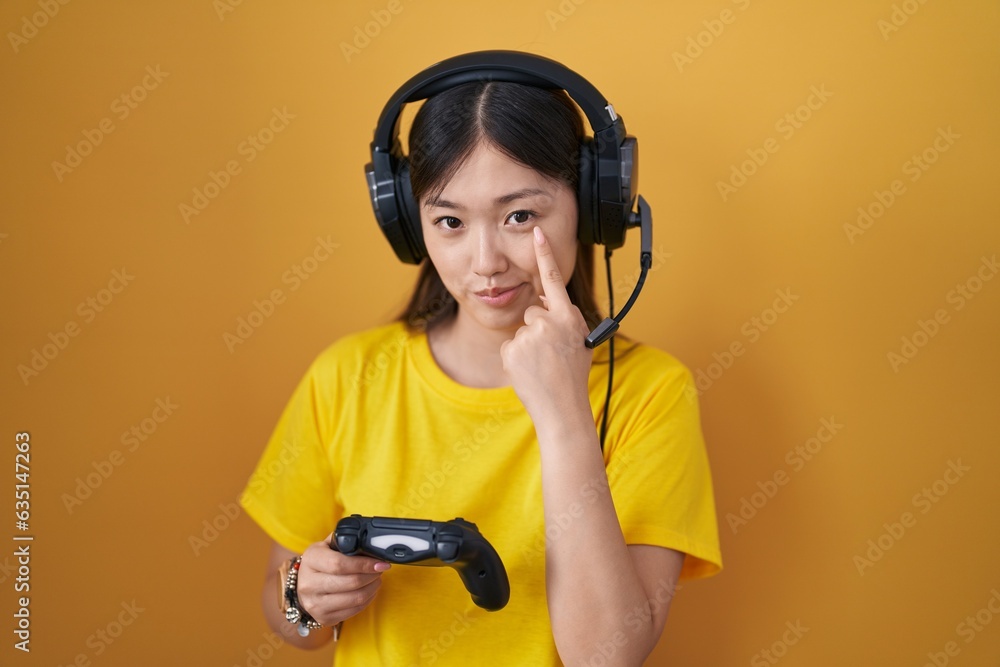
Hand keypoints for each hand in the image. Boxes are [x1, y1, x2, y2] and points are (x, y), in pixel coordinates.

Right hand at [295, 534, 389, 626]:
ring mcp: (315, 604)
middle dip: (372, 575)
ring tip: (376, 578)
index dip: (364, 564)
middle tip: (380, 568)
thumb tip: (371, 544)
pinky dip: (368, 599)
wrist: (302, 584)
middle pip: (351, 582)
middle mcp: (309, 584)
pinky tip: (370, 590)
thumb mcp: (326, 546)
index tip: (380, 563)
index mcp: (311, 560)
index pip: (339, 564)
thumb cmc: (320, 562)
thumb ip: (346, 542)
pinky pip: (355, 610)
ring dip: (373, 587)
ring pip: (356, 598)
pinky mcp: (324, 618)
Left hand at [500, 226, 592, 425]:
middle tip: (550, 354)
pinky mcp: (512, 350)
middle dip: (537, 329)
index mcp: (569, 318)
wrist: (562, 409)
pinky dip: (516, 359)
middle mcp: (549, 322)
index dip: (545, 255)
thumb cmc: (571, 376)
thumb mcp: (578, 342)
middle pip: (533, 312)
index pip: (553, 280)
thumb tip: (545, 302)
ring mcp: (529, 336)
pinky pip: (509, 347)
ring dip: (527, 346)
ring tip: (541, 366)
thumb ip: (564, 319)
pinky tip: (529, 372)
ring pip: (521, 330)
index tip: (537, 232)